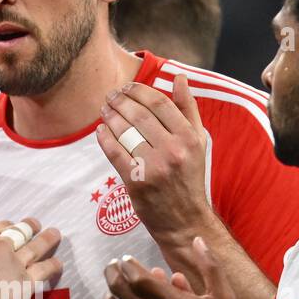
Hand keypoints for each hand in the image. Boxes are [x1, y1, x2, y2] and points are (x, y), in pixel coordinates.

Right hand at [0, 217, 63, 298]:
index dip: (7, 226)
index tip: (11, 227)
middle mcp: (0, 247)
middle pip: (21, 232)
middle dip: (30, 227)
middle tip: (37, 225)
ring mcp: (15, 264)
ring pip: (37, 248)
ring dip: (48, 240)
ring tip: (56, 235)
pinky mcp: (25, 284)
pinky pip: (45, 271)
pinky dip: (53, 266)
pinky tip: (58, 264)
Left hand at [96, 73, 216, 248]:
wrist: (184, 220)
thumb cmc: (189, 177)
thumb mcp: (198, 142)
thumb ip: (188, 109)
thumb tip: (179, 78)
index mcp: (189, 138)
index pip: (159, 103)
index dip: (139, 91)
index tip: (127, 87)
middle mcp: (173, 150)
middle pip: (139, 115)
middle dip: (120, 101)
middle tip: (111, 96)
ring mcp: (154, 167)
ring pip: (126, 132)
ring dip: (111, 116)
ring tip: (105, 109)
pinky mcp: (136, 182)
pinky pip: (115, 153)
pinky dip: (105, 138)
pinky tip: (101, 130)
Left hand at [100, 238, 242, 298]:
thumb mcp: (224, 298)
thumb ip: (210, 266)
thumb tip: (197, 240)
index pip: (136, 276)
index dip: (127, 264)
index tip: (126, 260)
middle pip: (118, 288)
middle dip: (111, 272)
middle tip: (111, 267)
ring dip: (108, 296)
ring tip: (112, 291)